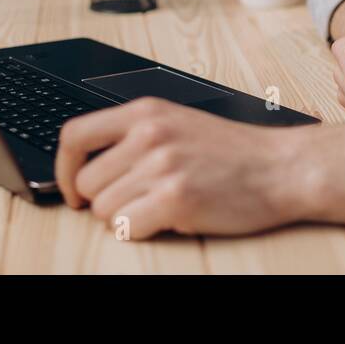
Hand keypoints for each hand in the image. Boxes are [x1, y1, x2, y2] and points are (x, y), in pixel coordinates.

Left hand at [55, 97, 308, 237]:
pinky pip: (126, 228)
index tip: (73, 189)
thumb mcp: (179, 123)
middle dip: (105, 200)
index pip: (74, 135)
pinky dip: (140, 231)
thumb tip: (88, 165)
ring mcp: (162, 166)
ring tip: (158, 207)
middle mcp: (149, 134)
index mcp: (146, 112)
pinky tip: (167, 219)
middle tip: (137, 201)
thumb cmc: (233, 152)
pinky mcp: (175, 199)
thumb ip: (136, 135)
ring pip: (103, 210)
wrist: (281, 167)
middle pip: (86, 182)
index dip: (63, 169)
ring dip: (124, 217)